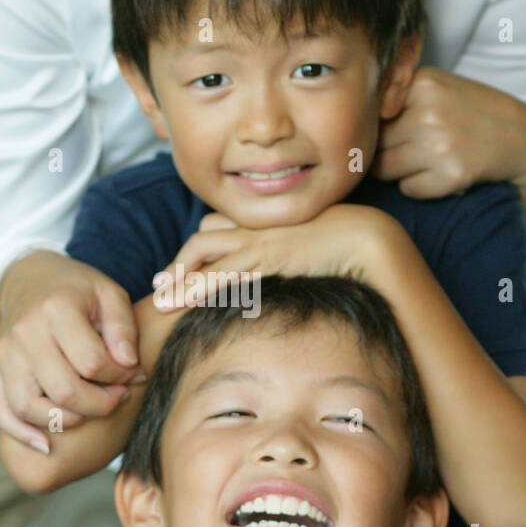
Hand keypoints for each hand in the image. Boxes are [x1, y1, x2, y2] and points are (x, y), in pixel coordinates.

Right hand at [0, 250, 143, 452]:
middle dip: (99, 404)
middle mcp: (24, 333)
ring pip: (29, 406)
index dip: (119, 376)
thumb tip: (130, 367)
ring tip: (89, 412)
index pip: (91, 362)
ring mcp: (5, 354)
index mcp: (56, 309)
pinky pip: (0, 409)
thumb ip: (124, 329)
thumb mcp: (109, 294)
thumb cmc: (76, 291)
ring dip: (66, 420)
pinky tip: (45, 444)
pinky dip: (20, 432)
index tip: (131, 373)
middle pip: (63, 390)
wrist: (28, 280)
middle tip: (117, 396)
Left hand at [154, 205, 389, 308]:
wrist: (365, 238)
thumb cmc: (339, 246)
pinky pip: (228, 271)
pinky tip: (187, 301)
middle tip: (160, 287)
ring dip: (180, 279)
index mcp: (262, 224)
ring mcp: (261, 241)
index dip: (192, 254)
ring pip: (206, 254)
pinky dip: (203, 286)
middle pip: (202, 239)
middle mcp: (255, 228)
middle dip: (178, 265)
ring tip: (162, 302)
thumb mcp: (304, 249)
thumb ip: (282, 258)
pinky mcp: (270, 258)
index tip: (174, 274)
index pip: (213, 229)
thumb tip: (270, 278)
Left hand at [373, 68, 525, 199]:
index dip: (373, 128)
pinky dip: (418, 187)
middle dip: (384, 151)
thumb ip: (396, 96)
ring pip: (385, 169)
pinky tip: (440, 174)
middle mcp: (429, 111)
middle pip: (374, 143)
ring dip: (398, 171)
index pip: (370, 113)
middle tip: (409, 150)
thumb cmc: (469, 114)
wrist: (522, 138)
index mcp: (423, 83)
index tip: (388, 133)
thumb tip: (344, 125)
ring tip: (423, 160)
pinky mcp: (452, 174)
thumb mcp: (437, 88)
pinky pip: (408, 189)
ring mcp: (440, 144)